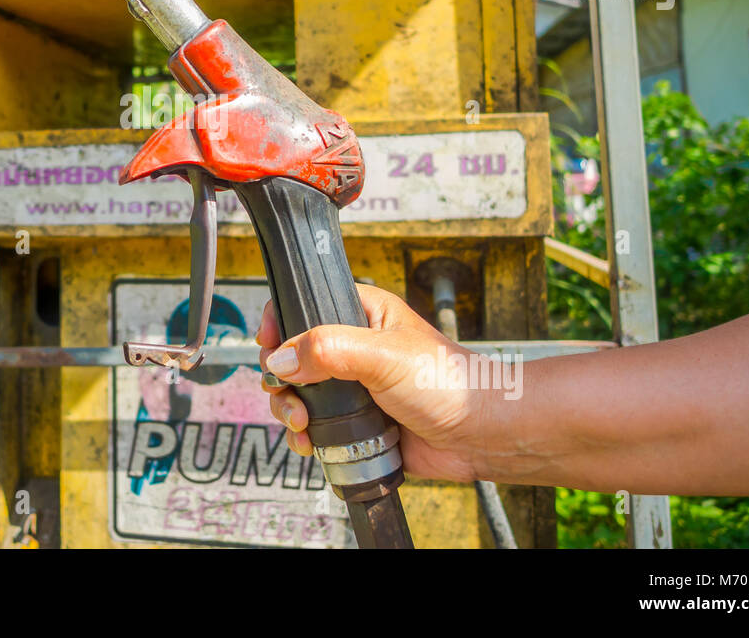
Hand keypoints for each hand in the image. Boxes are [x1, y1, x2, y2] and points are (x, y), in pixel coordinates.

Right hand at [257, 283, 488, 483]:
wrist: (480, 435)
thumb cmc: (449, 382)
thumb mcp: (383, 355)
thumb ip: (327, 350)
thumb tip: (281, 359)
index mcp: (361, 313)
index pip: (303, 305)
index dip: (279, 323)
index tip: (268, 346)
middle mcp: (353, 346)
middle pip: (291, 355)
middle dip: (279, 378)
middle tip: (285, 394)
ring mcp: (352, 386)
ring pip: (298, 393)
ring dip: (289, 411)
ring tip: (302, 425)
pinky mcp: (355, 420)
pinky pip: (315, 426)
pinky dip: (305, 437)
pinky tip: (310, 444)